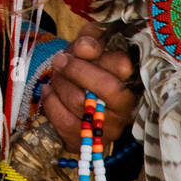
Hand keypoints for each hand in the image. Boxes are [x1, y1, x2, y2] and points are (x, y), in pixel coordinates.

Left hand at [43, 21, 135, 152]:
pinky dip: (51, 102)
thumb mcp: (92, 45)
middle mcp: (126, 106)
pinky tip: (49, 91)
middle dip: (76, 70)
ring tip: (56, 76)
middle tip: (59, 60)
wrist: (79, 95)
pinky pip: (65, 122)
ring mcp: (110, 127)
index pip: (121, 65)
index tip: (77, 48)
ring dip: (61, 84)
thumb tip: (85, 48)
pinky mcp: (90, 142)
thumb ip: (91, 39)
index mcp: (131, 78)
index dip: (96, 55)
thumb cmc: (88, 66)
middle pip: (105, 87)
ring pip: (81, 103)